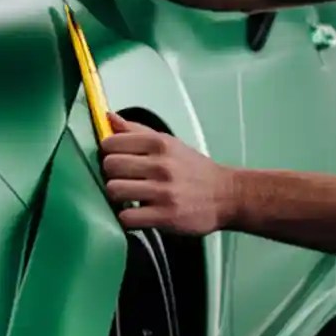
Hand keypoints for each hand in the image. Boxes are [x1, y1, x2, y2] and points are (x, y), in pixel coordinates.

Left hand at [100, 113, 239, 235]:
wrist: (228, 195)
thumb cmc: (194, 169)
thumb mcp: (169, 143)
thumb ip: (136, 131)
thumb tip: (107, 117)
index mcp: (159, 143)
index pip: (111, 143)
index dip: (108, 153)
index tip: (117, 159)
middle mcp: (161, 165)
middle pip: (110, 166)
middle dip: (111, 175)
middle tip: (123, 180)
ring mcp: (163, 191)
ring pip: (114, 190)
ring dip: (117, 197)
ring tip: (128, 197)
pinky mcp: (166, 216)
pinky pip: (127, 217)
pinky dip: (127, 218)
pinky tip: (136, 213)